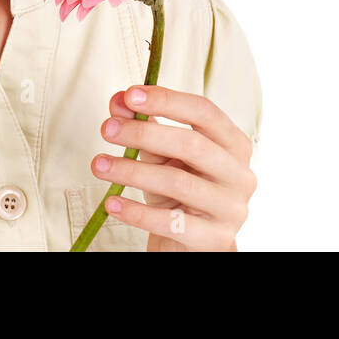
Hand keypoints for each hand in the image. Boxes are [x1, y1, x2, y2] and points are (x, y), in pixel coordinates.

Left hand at [91, 84, 256, 251]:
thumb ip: (144, 124)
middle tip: (107, 130)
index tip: (130, 95)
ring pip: (178, 182)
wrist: (192, 242)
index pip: (204, 111)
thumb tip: (118, 101)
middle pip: (191, 144)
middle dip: (144, 133)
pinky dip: (137, 211)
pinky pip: (170, 222)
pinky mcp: (214, 240)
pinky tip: (112, 203)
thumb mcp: (161, 153)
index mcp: (233, 144)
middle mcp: (239, 174)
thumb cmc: (179, 188)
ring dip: (132, 171)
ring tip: (99, 165)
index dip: (167, 100)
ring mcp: (231, 209)